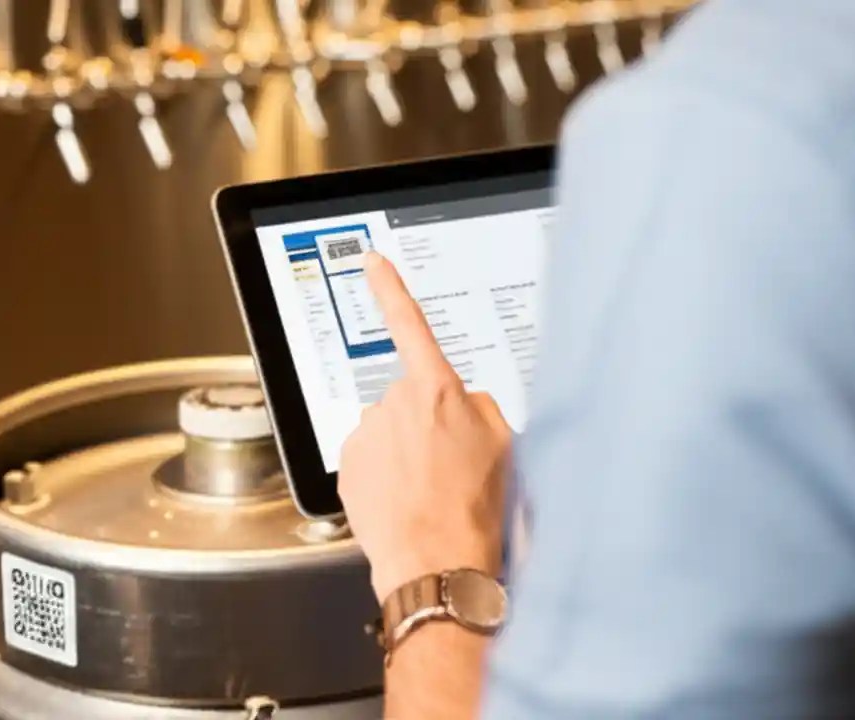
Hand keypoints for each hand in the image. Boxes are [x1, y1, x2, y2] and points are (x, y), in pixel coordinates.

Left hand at [339, 252, 512, 602]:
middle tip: (448, 465)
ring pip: (388, 431)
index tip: (372, 262)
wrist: (437, 562)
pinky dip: (384, 475)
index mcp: (435, 391)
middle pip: (409, 398)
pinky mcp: (347, 466)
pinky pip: (369, 460)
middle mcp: (394, 405)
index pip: (409, 325)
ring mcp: (366, 436)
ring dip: (404, 452)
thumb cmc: (477, 509)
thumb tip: (460, 400)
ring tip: (429, 490)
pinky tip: (406, 500)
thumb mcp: (506, 445)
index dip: (390, 288)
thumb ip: (480, 405)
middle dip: (424, 422)